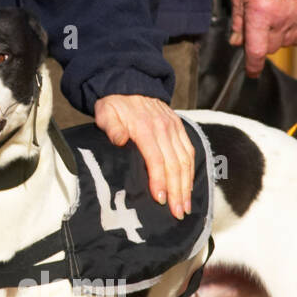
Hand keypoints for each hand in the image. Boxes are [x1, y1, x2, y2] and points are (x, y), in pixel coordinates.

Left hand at [94, 94, 192, 218]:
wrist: (129, 83)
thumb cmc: (115, 104)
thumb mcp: (106, 113)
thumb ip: (112, 127)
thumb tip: (120, 140)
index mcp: (145, 128)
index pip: (156, 159)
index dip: (159, 181)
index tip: (160, 200)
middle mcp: (164, 128)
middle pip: (175, 164)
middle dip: (177, 191)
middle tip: (177, 213)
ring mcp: (174, 128)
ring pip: (185, 160)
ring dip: (187, 186)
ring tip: (185, 207)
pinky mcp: (179, 128)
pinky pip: (190, 152)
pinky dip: (191, 171)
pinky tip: (189, 188)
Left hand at [229, 0, 296, 76]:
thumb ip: (238, 21)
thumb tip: (237, 42)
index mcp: (260, 15)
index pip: (256, 51)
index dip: (253, 66)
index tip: (251, 72)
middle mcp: (280, 20)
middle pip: (270, 48)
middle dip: (261, 43)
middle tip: (257, 28)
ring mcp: (296, 18)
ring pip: (285, 44)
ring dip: (277, 39)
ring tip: (273, 21)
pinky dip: (295, 36)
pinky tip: (288, 26)